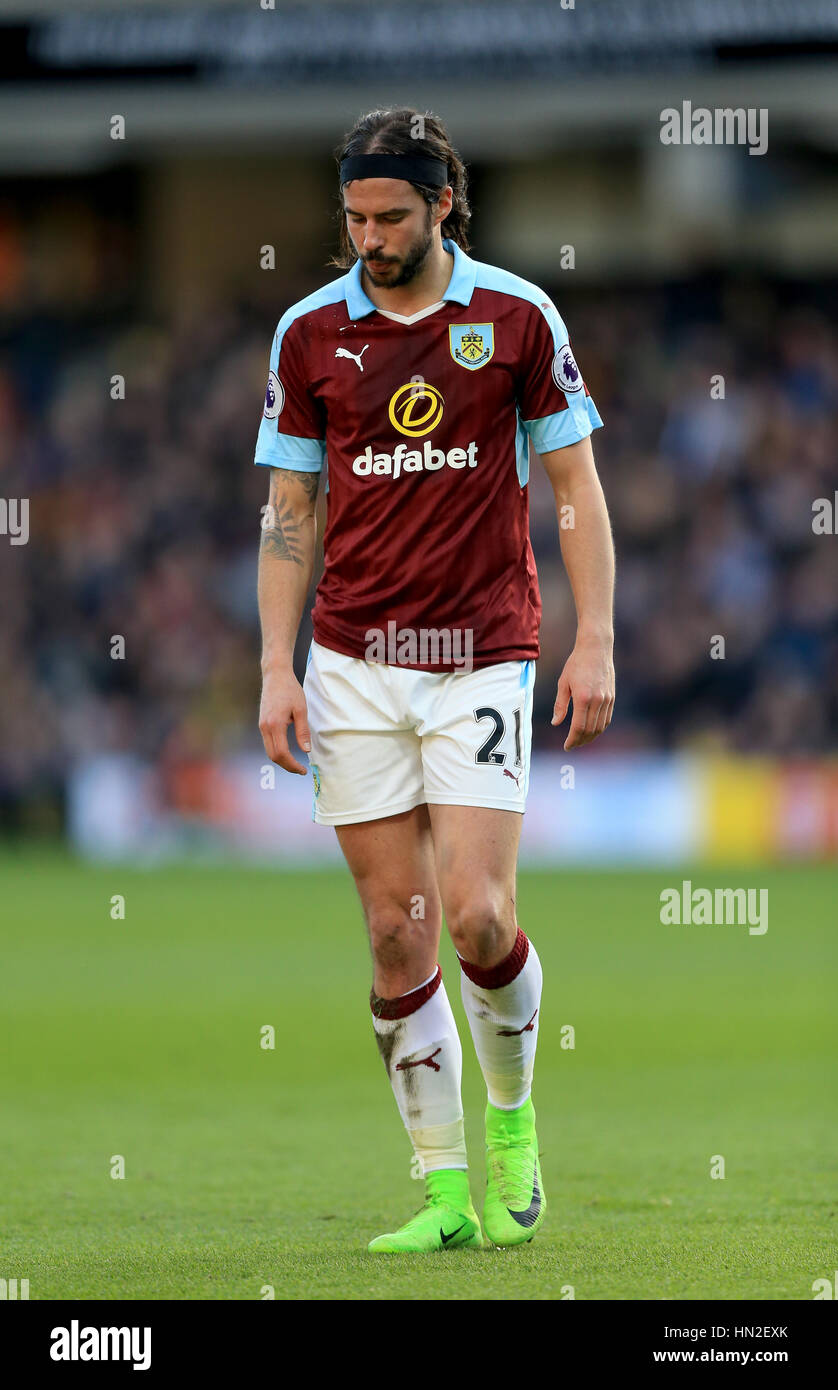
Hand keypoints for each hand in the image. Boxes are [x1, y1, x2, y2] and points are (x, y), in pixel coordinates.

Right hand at [259, 669, 310, 774]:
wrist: (275, 675)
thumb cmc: (290, 690)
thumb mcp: (301, 709)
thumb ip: (303, 731)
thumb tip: (306, 750)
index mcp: (275, 725)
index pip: (282, 753)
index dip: (292, 765)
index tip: (303, 770)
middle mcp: (265, 727)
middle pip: (273, 756)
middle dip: (287, 766)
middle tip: (301, 770)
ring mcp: (262, 725)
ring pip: (269, 751)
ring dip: (282, 760)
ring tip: (296, 763)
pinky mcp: (262, 723)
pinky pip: (268, 743)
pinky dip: (277, 751)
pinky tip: (288, 752)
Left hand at [552, 635, 614, 749]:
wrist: (596, 649)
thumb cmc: (576, 664)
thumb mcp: (563, 683)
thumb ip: (560, 705)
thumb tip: (555, 723)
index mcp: (583, 698)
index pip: (578, 727)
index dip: (572, 740)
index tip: (566, 746)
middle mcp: (597, 700)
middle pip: (590, 730)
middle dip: (580, 741)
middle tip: (571, 745)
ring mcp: (607, 699)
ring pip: (600, 727)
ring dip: (590, 737)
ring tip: (580, 740)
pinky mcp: (612, 697)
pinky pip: (607, 719)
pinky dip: (599, 728)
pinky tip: (591, 730)